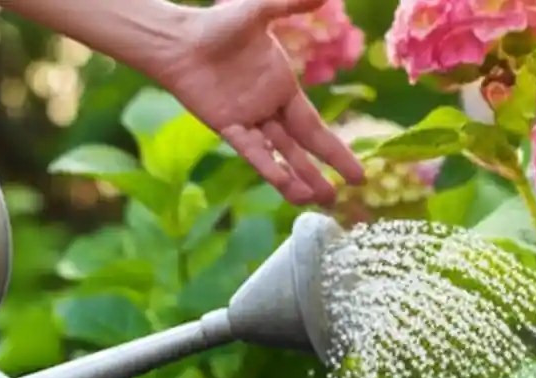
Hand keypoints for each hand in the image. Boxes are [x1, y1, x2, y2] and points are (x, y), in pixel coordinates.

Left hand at [147, 0, 364, 205]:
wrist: (178, 40)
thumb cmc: (217, 25)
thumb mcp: (258, 12)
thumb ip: (289, 4)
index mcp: (283, 88)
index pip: (316, 128)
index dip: (336, 151)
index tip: (358, 172)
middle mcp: (269, 109)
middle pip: (302, 147)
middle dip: (323, 171)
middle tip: (343, 198)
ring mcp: (249, 121)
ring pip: (279, 156)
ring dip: (297, 178)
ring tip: (318, 200)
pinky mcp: (226, 126)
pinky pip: (252, 151)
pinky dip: (268, 167)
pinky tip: (286, 187)